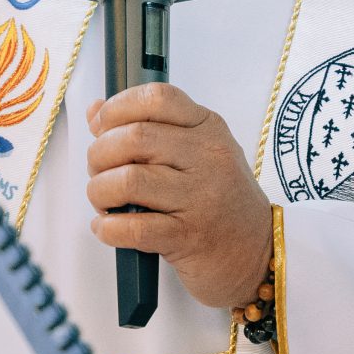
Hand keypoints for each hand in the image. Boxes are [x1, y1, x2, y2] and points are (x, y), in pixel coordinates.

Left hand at [85, 85, 272, 308]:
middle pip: (134, 137)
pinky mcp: (189, 237)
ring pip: (128, 179)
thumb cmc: (222, 203)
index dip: (117, 108)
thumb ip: (151, 129)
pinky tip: (108, 228)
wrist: (259, 254)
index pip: (157, 98)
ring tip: (104, 202)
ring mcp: (201, 198)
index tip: (102, 127)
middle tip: (100, 172)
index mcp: (208, 129)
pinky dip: (108, 228)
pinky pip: (133, 227)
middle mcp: (208, 157)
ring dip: (100, 192)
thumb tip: (95, 112)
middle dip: (100, 155)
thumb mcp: (198, 154)